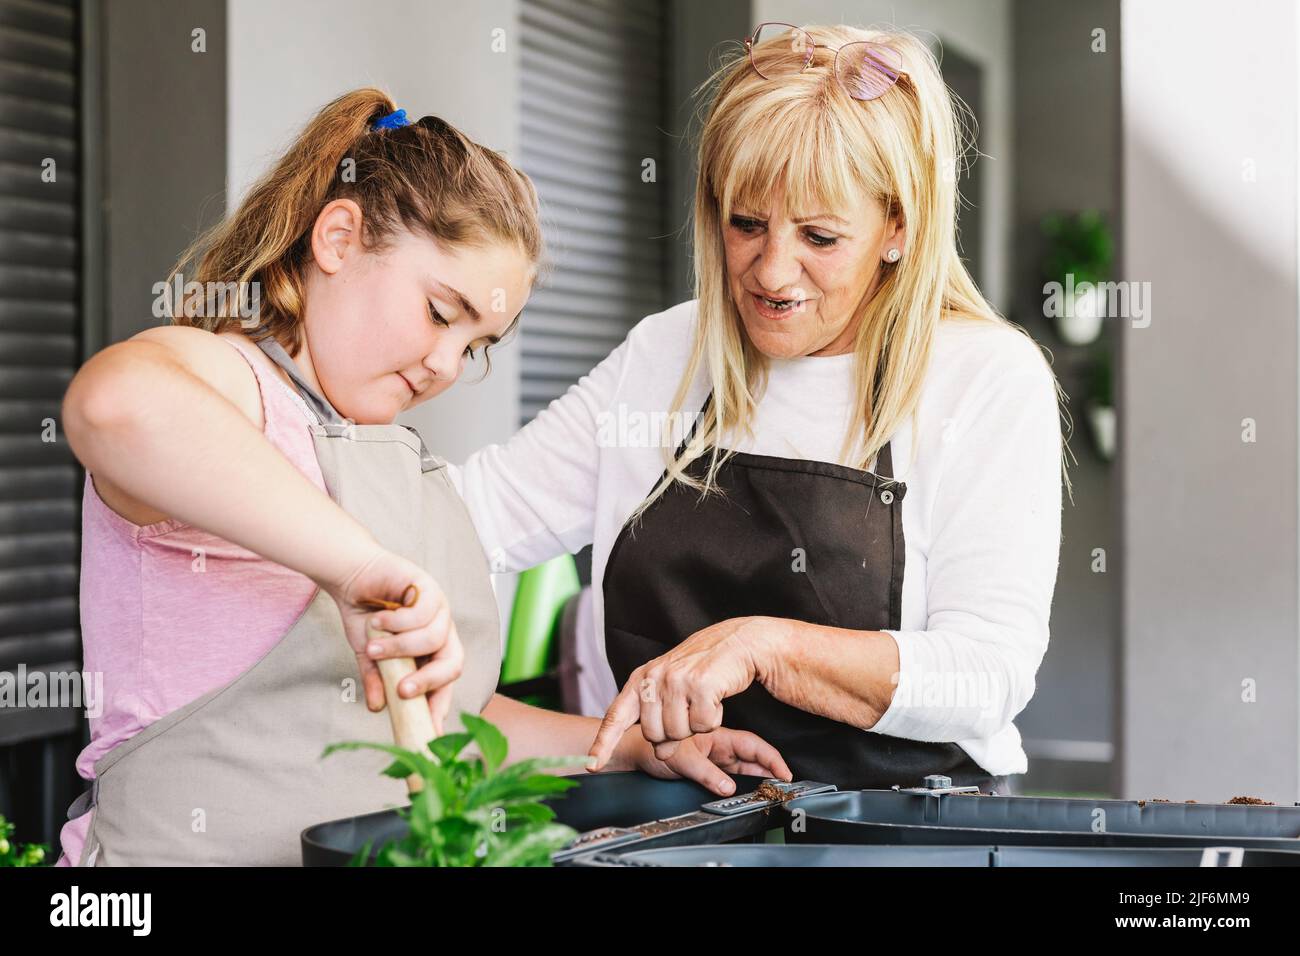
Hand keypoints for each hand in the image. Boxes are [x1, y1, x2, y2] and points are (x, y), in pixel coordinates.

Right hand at [322, 544, 463, 731]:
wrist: (352, 576)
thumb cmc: (366, 616)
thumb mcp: (369, 654)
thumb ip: (377, 679)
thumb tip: (378, 708)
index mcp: (434, 649)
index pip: (447, 680)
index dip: (440, 704)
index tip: (429, 728)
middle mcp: (442, 629)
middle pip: (454, 662)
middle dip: (429, 680)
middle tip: (402, 691)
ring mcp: (439, 607)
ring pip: (433, 638)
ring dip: (400, 648)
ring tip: (373, 648)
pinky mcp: (429, 586)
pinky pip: (421, 613)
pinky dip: (397, 622)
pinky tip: (377, 620)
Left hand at [587, 616, 779, 768]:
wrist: (737, 641)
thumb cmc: (704, 667)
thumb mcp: (673, 688)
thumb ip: (660, 718)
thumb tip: (661, 753)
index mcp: (641, 678)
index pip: (616, 715)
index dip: (604, 743)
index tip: (592, 764)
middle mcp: (654, 677)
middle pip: (654, 734)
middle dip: (675, 733)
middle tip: (690, 711)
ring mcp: (676, 680)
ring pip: (678, 733)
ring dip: (696, 725)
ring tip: (703, 701)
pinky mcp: (699, 685)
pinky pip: (702, 725)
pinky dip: (713, 718)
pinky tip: (716, 698)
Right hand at [601, 725, 792, 796]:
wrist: (631, 746)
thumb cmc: (660, 750)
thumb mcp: (690, 763)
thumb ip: (712, 774)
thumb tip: (729, 789)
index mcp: (719, 739)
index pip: (752, 745)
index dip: (770, 758)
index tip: (786, 772)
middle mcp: (714, 741)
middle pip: (748, 748)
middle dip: (768, 762)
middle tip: (786, 775)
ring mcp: (703, 743)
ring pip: (732, 754)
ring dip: (754, 766)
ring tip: (773, 776)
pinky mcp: (686, 747)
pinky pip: (703, 763)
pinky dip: (714, 777)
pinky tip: (724, 787)